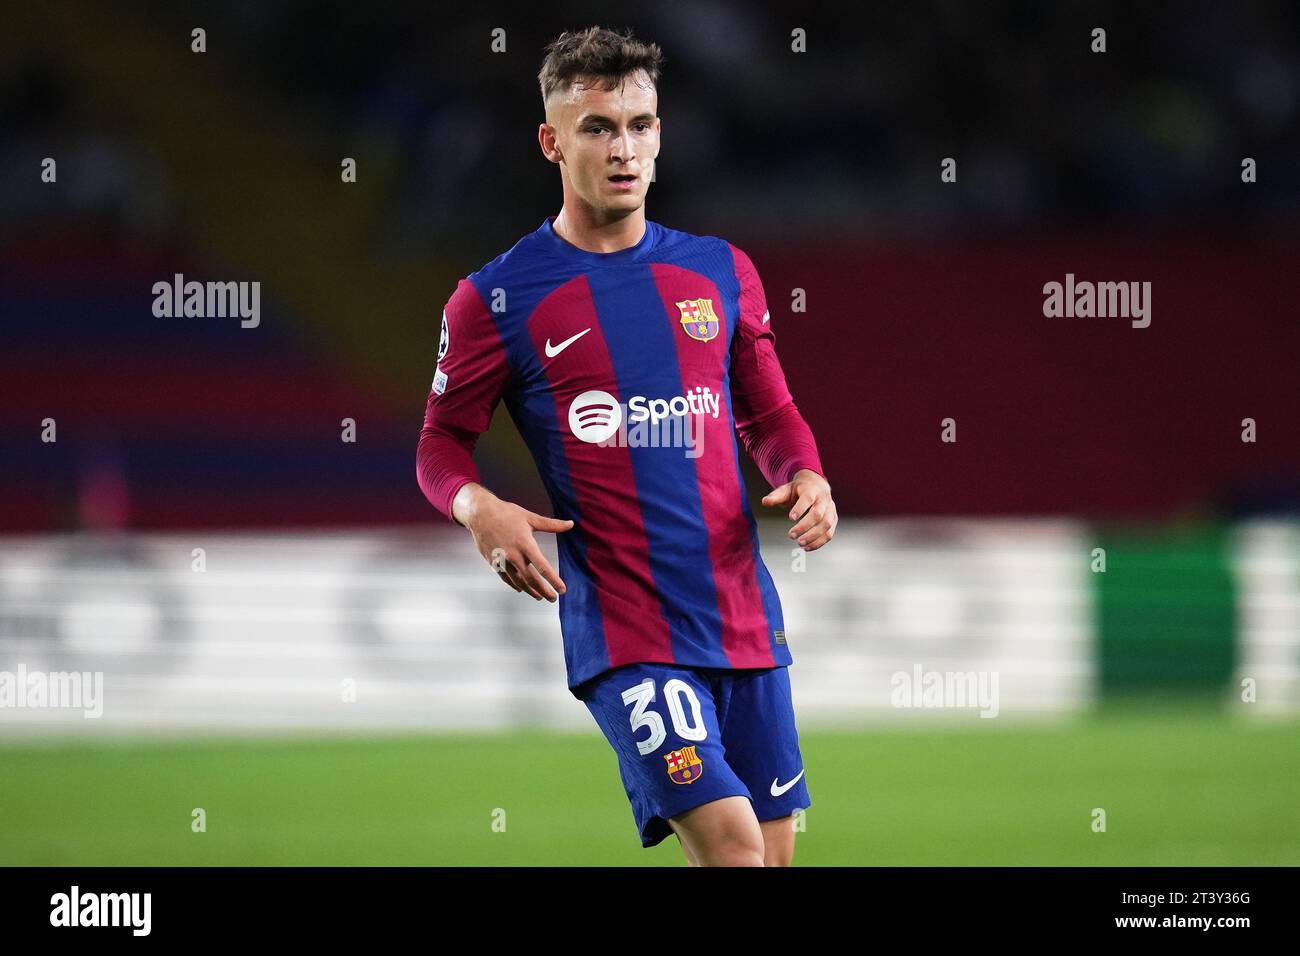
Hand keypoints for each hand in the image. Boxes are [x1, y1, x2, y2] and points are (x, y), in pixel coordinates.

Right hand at [453, 483, 572, 600]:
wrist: (480, 513)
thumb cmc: (506, 513)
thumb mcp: (530, 517)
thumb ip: (552, 524)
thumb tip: (571, 524)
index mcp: (525, 544)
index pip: (543, 567)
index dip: (554, 581)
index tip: (562, 590)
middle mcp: (513, 555)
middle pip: (531, 579)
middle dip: (543, 591)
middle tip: (553, 599)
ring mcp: (502, 560)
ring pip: (518, 581)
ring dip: (530, 591)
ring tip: (539, 596)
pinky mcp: (493, 562)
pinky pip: (505, 578)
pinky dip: (514, 585)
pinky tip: (521, 589)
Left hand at [761, 469, 836, 550]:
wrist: (816, 484)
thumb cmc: (799, 489)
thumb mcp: (786, 490)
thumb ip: (775, 496)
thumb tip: (764, 502)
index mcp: (812, 489)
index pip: (808, 499)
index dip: (800, 508)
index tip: (790, 518)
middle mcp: (824, 499)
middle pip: (818, 514)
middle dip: (805, 526)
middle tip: (791, 535)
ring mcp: (830, 509)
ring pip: (826, 525)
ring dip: (814, 537)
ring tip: (800, 544)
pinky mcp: (833, 519)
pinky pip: (829, 533)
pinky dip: (819, 542)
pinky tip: (807, 547)